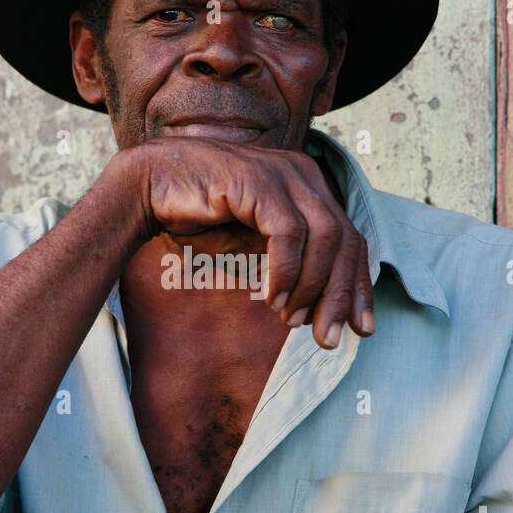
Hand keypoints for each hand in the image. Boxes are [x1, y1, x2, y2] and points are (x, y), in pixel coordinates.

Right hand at [124, 137, 374, 348]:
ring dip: (311, 287)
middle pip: (345, 241)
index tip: (361, 329)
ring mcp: (284, 174)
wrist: (151, 185)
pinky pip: (289, 233)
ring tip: (291, 319)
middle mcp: (304, 175)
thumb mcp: (256, 244)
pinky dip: (286, 271)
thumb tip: (320, 308)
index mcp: (310, 187)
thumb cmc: (201, 216)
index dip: (359, 287)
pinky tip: (271, 298)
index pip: (351, 240)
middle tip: (326, 338)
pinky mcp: (260, 181)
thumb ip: (291, 263)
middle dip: (340, 297)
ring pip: (325, 238)